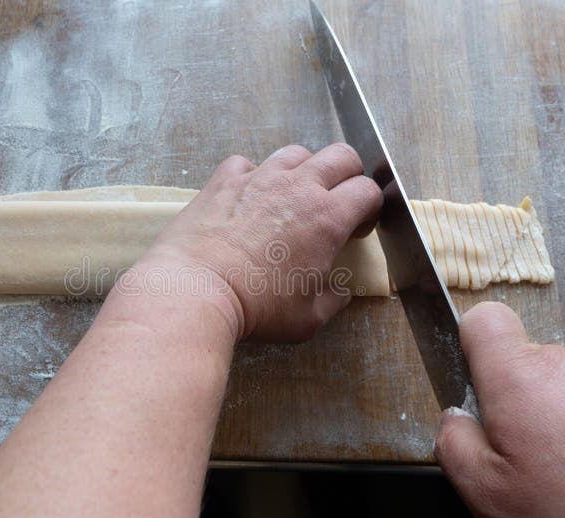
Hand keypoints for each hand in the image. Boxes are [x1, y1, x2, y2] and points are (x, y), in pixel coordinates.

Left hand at [137, 143, 381, 341]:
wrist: (195, 289)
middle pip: (341, 156)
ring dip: (303, 170)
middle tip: (335, 205)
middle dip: (347, 177)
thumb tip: (340, 291)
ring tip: (292, 199)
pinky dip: (253, 174)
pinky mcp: (224, 180)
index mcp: (327, 217)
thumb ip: (333, 299)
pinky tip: (248, 197)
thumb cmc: (256, 307)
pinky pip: (247, 163)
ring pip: (295, 152)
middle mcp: (297, 187)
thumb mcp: (309, 318)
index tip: (357, 229)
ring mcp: (258, 177)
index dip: (370, 209)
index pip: (368, 191)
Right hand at [435, 302, 564, 517]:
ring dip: (557, 414)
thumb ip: (453, 444)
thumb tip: (454, 421)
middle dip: (515, 399)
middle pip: (524, 360)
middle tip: (523, 452)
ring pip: (562, 382)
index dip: (472, 343)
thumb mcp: (487, 491)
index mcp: (520, 378)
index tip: (474, 375)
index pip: (484, 320)